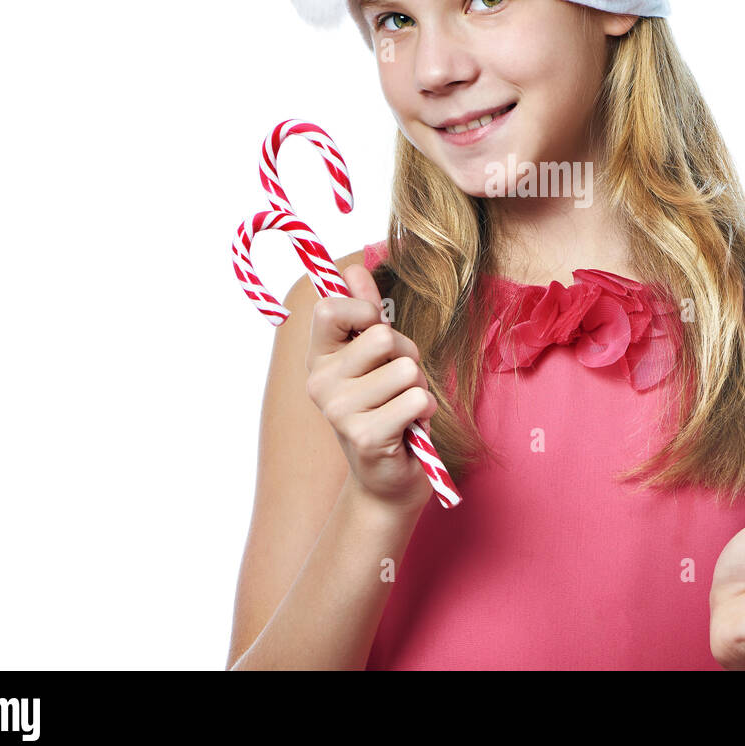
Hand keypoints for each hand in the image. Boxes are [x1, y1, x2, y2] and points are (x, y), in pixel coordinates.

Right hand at [303, 263, 436, 514]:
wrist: (389, 478)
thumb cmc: (386, 408)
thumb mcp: (375, 356)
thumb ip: (366, 311)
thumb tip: (353, 267)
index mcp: (319, 358)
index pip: (328, 307)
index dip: (364, 308)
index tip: (376, 328)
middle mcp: (320, 383)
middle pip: (382, 335)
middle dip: (407, 354)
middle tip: (399, 382)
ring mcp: (339, 412)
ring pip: (406, 369)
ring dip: (419, 386)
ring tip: (404, 407)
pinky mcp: (366, 436)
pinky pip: (417, 399)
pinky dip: (425, 412)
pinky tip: (409, 428)